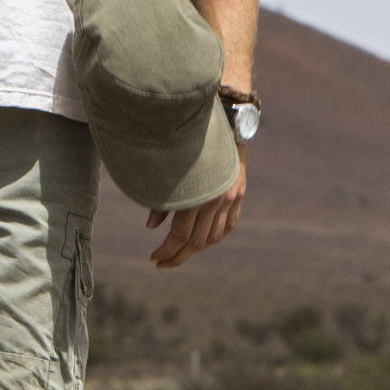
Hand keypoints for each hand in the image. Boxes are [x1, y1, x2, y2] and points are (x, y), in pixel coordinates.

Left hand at [146, 146, 244, 268]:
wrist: (223, 127)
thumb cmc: (187, 148)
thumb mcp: (169, 172)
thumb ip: (161, 201)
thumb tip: (150, 227)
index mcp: (196, 194)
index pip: (180, 235)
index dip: (166, 251)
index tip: (154, 258)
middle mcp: (215, 200)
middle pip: (197, 243)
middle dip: (177, 257)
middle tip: (162, 263)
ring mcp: (230, 199)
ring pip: (213, 238)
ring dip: (195, 249)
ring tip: (179, 252)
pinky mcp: (238, 195)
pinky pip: (227, 226)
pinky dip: (214, 237)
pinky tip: (202, 240)